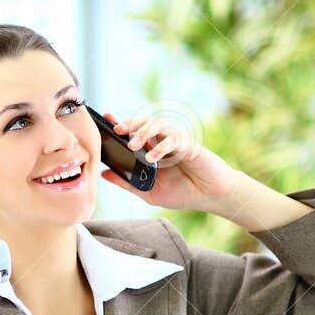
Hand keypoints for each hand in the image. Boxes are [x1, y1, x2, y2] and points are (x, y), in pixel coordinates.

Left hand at [97, 109, 239, 212]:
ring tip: (133, 145)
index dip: (121, 123)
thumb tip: (103, 173)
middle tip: (117, 129)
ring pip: (158, 125)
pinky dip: (161, 147)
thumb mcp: (148, 192)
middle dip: (130, 123)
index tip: (106, 118)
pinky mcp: (190, 146)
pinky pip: (173, 139)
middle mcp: (164, 142)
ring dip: (144, 132)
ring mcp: (177, 142)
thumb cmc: (183, 193)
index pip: (135, 131)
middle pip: (145, 122)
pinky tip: (152, 158)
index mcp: (153, 150)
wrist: (211, 197)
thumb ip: (127, 182)